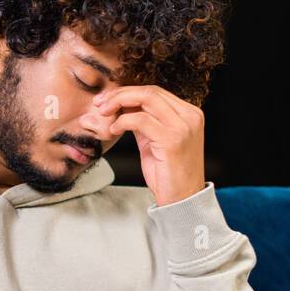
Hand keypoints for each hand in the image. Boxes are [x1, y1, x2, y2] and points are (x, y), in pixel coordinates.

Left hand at [80, 84, 206, 206]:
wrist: (183, 199)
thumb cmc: (168, 173)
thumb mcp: (154, 140)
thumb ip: (143, 121)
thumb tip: (120, 106)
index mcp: (188, 113)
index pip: (155, 91)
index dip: (127, 92)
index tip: (106, 99)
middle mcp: (189, 116)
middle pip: (149, 91)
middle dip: (120, 94)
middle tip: (100, 103)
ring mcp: (183, 126)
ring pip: (146, 98)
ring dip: (118, 103)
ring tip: (104, 114)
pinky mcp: (172, 139)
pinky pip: (140, 120)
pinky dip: (122, 121)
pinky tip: (114, 130)